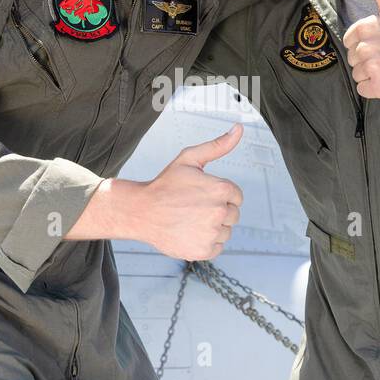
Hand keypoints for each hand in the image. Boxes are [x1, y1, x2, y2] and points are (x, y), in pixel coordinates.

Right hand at [130, 124, 243, 259]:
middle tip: (194, 208)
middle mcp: (219, 212)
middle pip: (233, 215)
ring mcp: (212, 233)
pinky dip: (206, 243)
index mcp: (220, 189)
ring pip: (225, 232)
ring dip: (212, 228)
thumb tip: (239, 129)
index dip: (220, 195)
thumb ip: (218, 145)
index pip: (236, 196)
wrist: (141, 211)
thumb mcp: (190, 159)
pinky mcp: (204, 251)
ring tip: (190, 220)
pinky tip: (190, 232)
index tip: (202, 195)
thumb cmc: (165, 185)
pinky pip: (217, 247)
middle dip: (218, 211)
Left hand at [343, 0, 379, 99]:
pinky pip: (364, 89)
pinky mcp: (379, 86)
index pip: (349, 41)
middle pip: (353, 59)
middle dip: (368, 60)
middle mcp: (367, 46)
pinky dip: (375, 89)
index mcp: (366, 27)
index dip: (364, 44)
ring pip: (358, 74)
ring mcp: (373, 66)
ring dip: (371, 75)